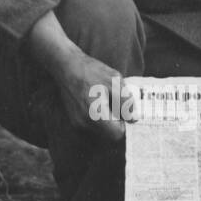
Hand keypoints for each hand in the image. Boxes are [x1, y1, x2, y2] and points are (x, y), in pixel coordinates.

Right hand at [27, 11, 128, 140]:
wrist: (67, 66)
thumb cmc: (91, 72)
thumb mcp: (115, 83)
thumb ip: (126, 103)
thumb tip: (133, 119)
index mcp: (96, 116)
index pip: (117, 134)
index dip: (125, 124)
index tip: (125, 111)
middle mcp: (85, 124)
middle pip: (109, 134)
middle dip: (116, 122)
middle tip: (116, 103)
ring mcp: (78, 123)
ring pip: (101, 130)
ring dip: (107, 119)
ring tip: (106, 99)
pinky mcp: (74, 120)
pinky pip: (92, 125)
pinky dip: (98, 116)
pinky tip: (97, 100)